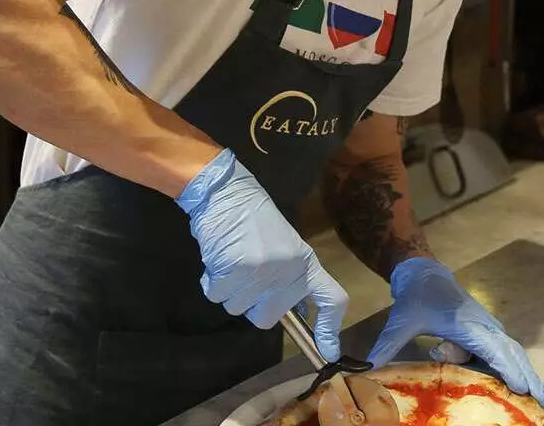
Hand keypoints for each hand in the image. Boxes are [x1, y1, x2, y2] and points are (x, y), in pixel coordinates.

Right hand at [177, 149, 348, 360]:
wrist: (227, 192)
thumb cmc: (253, 220)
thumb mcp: (284, 247)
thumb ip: (289, 279)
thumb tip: (290, 314)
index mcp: (306, 263)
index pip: (331, 299)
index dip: (331, 329)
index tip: (329, 352)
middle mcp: (290, 271)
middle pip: (267, 318)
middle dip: (251, 304)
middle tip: (246, 276)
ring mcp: (263, 271)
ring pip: (238, 309)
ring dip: (228, 291)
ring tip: (232, 260)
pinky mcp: (236, 269)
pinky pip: (217, 296)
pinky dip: (212, 283)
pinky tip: (218, 259)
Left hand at [368, 257, 543, 408]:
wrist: (426, 274)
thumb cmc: (418, 297)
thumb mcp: (401, 320)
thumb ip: (387, 344)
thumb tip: (369, 368)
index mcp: (468, 324)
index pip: (492, 348)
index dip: (507, 367)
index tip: (519, 386)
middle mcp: (484, 327)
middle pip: (512, 353)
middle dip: (527, 376)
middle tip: (541, 401)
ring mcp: (488, 330)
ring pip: (512, 354)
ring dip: (526, 373)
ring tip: (539, 399)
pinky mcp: (486, 334)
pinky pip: (504, 353)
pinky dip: (515, 368)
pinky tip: (520, 387)